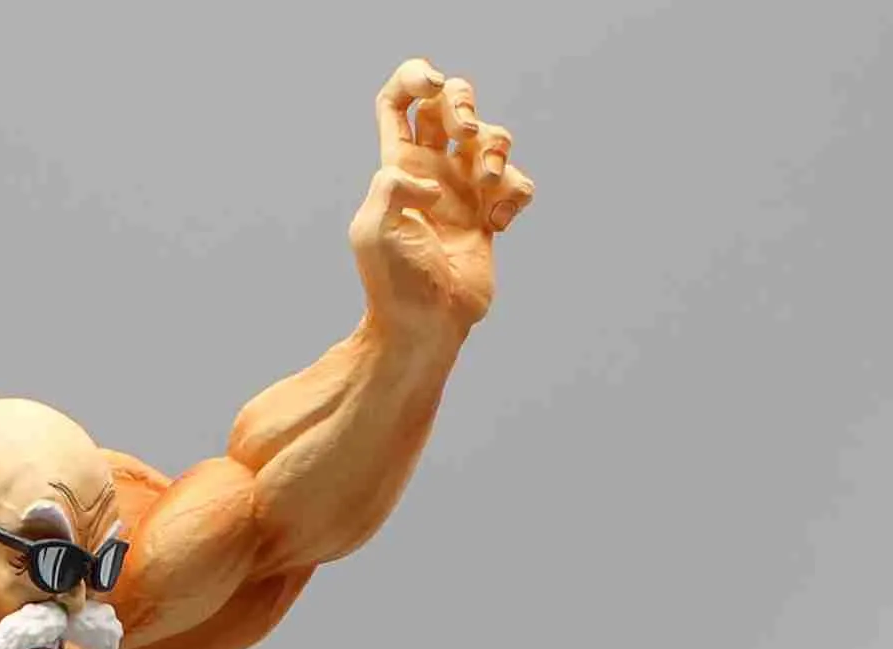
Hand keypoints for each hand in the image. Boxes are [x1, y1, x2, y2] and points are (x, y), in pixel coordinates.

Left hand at [350, 57, 535, 333]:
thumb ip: (392, 186)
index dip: (415, 78)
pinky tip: (497, 226)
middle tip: (464, 132)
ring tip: (485, 186)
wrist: (425, 326)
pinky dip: (514, 196)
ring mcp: (463, 192)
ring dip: (496, 150)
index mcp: (396, 166)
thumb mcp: (374, 229)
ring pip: (492, 137)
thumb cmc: (394, 284)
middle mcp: (431, 171)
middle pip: (453, 101)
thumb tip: (433, 183)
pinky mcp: (491, 215)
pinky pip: (517, 183)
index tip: (431, 86)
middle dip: (465, 102)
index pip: (398, 101)